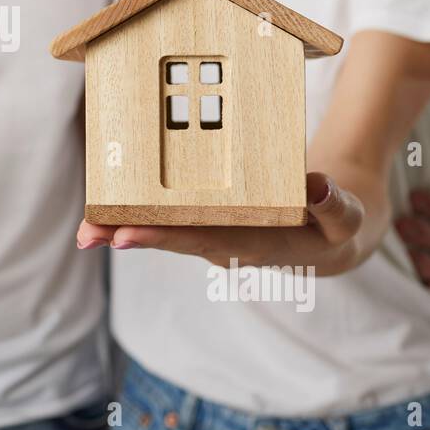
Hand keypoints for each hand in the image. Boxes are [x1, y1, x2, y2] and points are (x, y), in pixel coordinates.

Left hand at [75, 172, 364, 275]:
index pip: (199, 238)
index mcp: (251, 243)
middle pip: (168, 237)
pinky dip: (138, 210)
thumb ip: (334, 207)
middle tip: (86, 236)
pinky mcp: (206, 219)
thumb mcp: (346, 219)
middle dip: (125, 236)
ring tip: (84, 229)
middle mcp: (223, 242)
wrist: (328, 236)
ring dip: (121, 228)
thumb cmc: (334, 226)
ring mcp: (212, 232)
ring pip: (162, 228)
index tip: (124, 236)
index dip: (161, 236)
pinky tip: (106, 207)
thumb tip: (317, 186)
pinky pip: (169, 214)